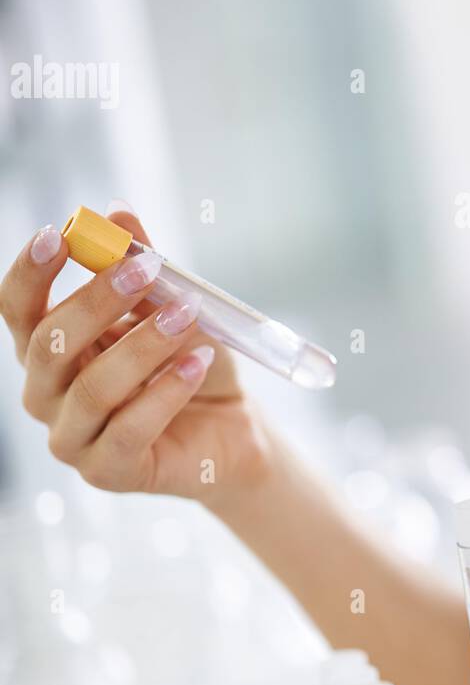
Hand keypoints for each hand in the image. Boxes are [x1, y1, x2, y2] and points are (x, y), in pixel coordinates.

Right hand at [0, 207, 274, 501]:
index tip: (59, 235)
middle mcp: (46, 394)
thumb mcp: (173, 306)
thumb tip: (119, 212)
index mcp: (50, 349)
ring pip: (93, 388)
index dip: (31, 273)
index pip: (19, 309)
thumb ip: (144, 266)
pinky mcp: (106, 472)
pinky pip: (129, 429)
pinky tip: (199, 362)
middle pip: (51, 344)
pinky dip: (167, 391)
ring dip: (144, 345)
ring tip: (188, 314)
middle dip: (97, 300)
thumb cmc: (190, 362)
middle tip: (147, 268)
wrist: (232, 427)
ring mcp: (71, 438)